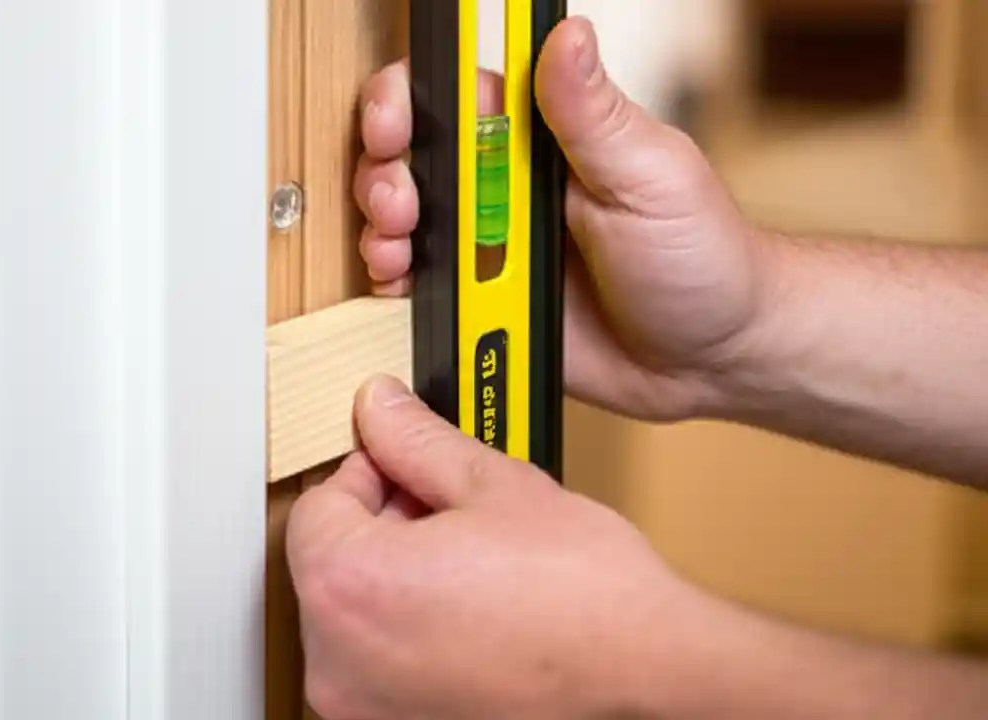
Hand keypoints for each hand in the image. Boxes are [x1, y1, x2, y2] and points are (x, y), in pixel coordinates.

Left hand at [287, 376, 712, 718]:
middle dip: (380, 527)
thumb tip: (381, 407)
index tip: (404, 468)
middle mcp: (338, 659)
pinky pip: (376, 666)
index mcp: (349, 585)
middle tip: (446, 514)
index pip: (316, 506)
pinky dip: (404, 636)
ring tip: (466, 567)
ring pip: (351, 617)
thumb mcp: (493, 487)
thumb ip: (416, 440)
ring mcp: (364, 708)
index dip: (367, 474)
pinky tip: (465, 616)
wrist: (650, 675)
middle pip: (328, 564)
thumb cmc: (585, 598)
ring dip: (392, 581)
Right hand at [355, 17, 764, 420]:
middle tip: (399, 202)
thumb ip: (595, 113)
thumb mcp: (653, 178)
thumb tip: (566, 35)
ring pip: (400, 219)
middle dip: (382, 170)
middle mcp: (505, 185)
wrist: (709, 362)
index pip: (456, 93)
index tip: (396, 124)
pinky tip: (401, 285)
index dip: (408, 99)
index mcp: (544, 137)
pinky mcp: (481, 302)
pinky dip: (394, 284)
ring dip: (380, 227)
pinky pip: (417, 287)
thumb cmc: (701, 259)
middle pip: (408, 154)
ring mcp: (488, 245)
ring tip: (397, 246)